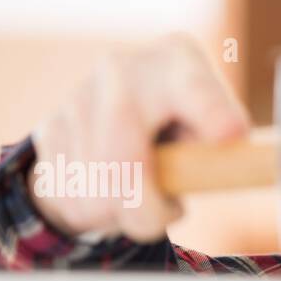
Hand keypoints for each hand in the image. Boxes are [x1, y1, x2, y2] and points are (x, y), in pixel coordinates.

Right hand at [29, 33, 249, 241]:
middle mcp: (124, 70)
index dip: (212, 114)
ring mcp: (79, 95)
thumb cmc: (184, 127)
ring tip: (138, 194)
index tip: (231, 134)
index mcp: (180, 64)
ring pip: (95, 191)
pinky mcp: (49, 126)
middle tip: (163, 216)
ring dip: (119, 213)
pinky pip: (68, 195)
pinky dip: (92, 211)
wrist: (118, 106)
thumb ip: (222, 155)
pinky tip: (106, 189)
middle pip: (125, 161)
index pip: (197, 91)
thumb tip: (229, 166)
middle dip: (145, 211)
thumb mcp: (213, 132)